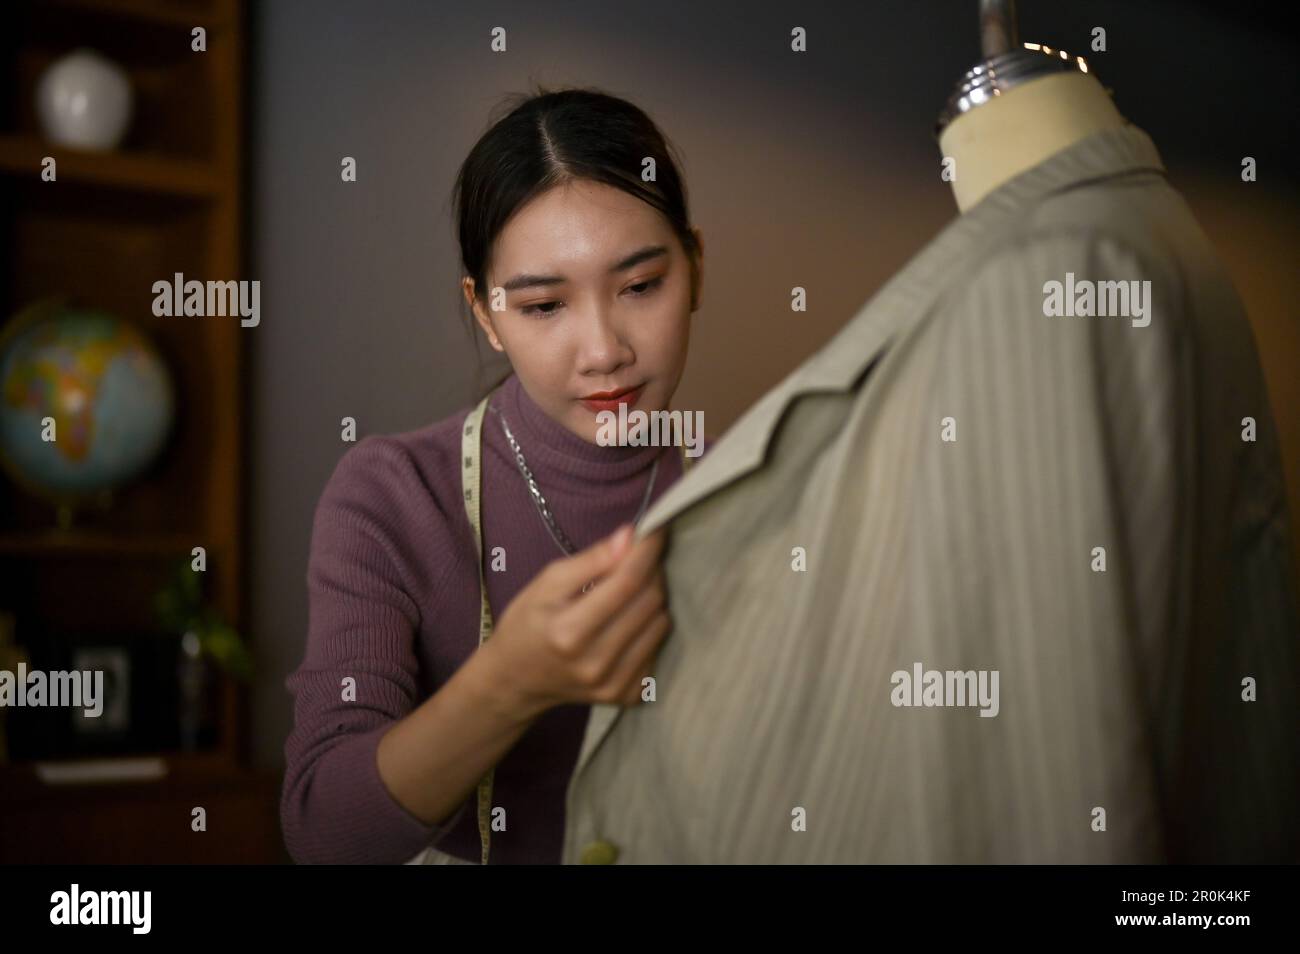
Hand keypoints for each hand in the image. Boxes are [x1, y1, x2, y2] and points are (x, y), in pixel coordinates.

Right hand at [483, 524, 670, 717]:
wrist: (516, 682)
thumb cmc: (527, 625)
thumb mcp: (546, 583)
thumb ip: (590, 560)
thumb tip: (630, 537)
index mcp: (569, 633)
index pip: (626, 583)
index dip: (646, 552)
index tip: (655, 530)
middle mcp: (596, 664)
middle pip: (649, 602)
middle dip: (651, 570)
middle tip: (637, 558)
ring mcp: (614, 685)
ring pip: (661, 623)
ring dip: (653, 597)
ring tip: (629, 590)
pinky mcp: (628, 695)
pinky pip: (658, 647)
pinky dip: (649, 626)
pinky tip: (628, 620)